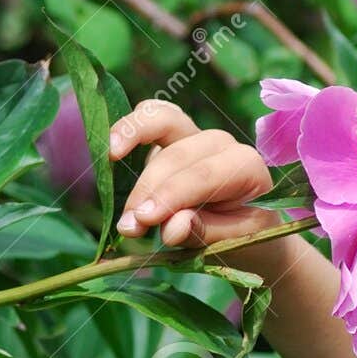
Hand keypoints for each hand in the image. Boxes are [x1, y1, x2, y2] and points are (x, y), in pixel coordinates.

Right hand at [108, 99, 283, 248]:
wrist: (245, 229)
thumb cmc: (243, 237)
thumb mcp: (232, 243)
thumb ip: (204, 234)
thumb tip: (171, 227)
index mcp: (246, 168)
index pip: (205, 174)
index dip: (171, 195)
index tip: (144, 220)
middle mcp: (223, 144)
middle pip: (178, 154)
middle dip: (147, 188)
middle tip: (128, 225)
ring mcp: (197, 135)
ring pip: (164, 121)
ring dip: (133, 142)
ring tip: (110, 165)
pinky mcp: (174, 135)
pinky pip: (153, 114)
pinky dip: (132, 125)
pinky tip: (113, 145)